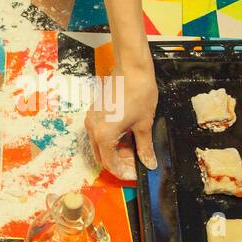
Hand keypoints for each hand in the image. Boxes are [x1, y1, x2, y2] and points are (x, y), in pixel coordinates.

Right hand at [85, 63, 157, 181]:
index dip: (123, 172)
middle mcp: (93, 128)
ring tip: (135, 148)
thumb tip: (149, 163)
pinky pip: (100, 133)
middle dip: (120, 162)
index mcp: (103, 134)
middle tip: (137, 163)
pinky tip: (128, 136)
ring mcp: (92, 119)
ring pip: (101, 145)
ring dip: (116, 151)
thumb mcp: (144, 124)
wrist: (132, 68)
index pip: (110, 164)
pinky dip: (113, 139)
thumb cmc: (138, 92)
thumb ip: (145, 147)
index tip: (135, 174)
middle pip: (103, 156)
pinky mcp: (95, 112)